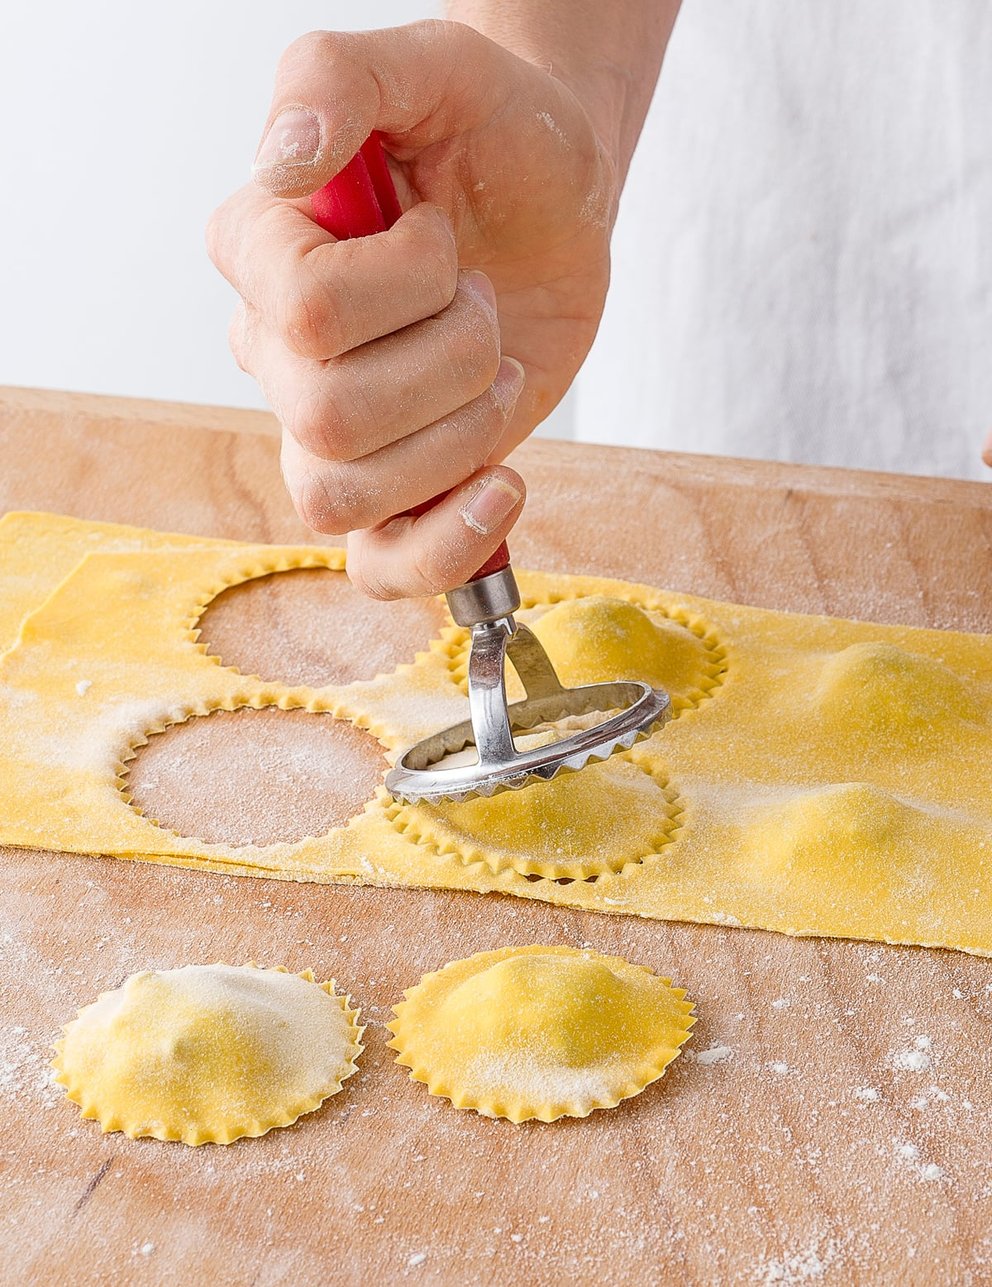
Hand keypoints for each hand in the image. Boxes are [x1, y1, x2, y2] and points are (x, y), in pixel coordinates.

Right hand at [207, 20, 616, 597]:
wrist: (552, 202)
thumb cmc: (491, 133)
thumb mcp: (433, 68)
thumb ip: (335, 77)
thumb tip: (285, 163)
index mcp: (261, 253)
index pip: (305, 309)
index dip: (404, 281)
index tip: (440, 234)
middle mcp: (277, 352)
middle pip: (330, 416)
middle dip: (448, 360)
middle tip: (482, 303)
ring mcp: (332, 430)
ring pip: (344, 493)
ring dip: (455, 435)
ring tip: (496, 371)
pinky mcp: (397, 485)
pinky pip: (379, 566)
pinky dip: (443, 548)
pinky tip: (502, 486)